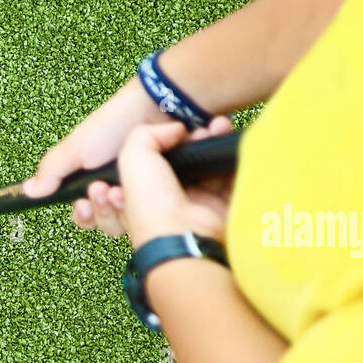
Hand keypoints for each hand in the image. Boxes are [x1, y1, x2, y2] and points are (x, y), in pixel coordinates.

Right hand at [22, 78, 167, 236]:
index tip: (84, 208)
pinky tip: (158, 186)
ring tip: (130, 188)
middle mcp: (122, 189)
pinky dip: (159, 200)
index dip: (85, 216)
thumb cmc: (117, 121)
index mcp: (97, 182)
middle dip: (107, 211)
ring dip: (130, 206)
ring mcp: (147, 190)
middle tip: (109, 192)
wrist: (162, 103)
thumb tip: (29, 191)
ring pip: (137, 220)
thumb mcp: (78, 146)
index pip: (88, 213)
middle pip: (112, 221)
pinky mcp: (171, 189)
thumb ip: (53, 168)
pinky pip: (164, 209)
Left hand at [114, 116, 235, 249]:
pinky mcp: (222, 206)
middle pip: (179, 163)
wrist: (187, 235)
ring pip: (205, 166)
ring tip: (215, 127)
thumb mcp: (131, 160)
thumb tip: (176, 129)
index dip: (152, 147)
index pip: (144, 169)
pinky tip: (226, 135)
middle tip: (193, 131)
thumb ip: (143, 136)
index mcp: (139, 197)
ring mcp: (196, 205)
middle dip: (187, 141)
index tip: (165, 135)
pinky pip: (229, 175)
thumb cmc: (152, 205)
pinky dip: (231, 155)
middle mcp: (166, 202)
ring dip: (209, 143)